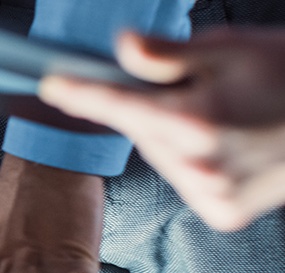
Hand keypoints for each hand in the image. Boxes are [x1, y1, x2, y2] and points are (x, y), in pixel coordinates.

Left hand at [39, 29, 284, 230]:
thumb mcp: (231, 49)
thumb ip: (166, 54)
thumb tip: (121, 47)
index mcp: (197, 123)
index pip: (118, 106)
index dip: (80, 93)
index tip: (53, 85)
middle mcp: (201, 166)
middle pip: (140, 131)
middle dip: (150, 108)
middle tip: (194, 88)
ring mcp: (213, 196)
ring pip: (160, 156)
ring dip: (171, 135)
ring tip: (222, 116)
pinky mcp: (224, 213)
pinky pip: (184, 179)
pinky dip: (192, 160)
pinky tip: (227, 145)